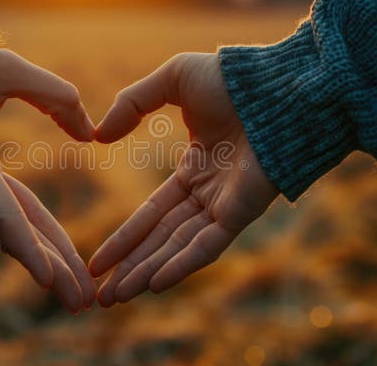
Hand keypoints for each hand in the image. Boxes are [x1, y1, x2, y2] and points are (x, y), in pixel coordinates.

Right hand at [0, 49, 95, 312]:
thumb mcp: (2, 66)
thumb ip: (53, 93)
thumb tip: (90, 133)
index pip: (1, 211)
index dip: (27, 246)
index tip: (50, 281)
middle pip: (11, 235)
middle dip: (49, 270)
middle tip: (84, 304)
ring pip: (11, 231)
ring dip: (45, 260)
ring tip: (79, 293)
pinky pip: (5, 217)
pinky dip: (31, 238)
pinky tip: (56, 257)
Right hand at [88, 53, 278, 306]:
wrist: (277, 85)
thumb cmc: (232, 79)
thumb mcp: (172, 80)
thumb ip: (132, 103)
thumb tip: (99, 135)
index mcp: (197, 167)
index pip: (154, 212)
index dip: (126, 237)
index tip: (98, 261)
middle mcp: (210, 193)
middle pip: (162, 238)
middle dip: (130, 267)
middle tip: (102, 296)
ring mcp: (226, 205)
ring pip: (179, 247)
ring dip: (147, 272)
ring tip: (115, 297)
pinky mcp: (241, 212)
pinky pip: (207, 244)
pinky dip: (181, 264)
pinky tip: (154, 283)